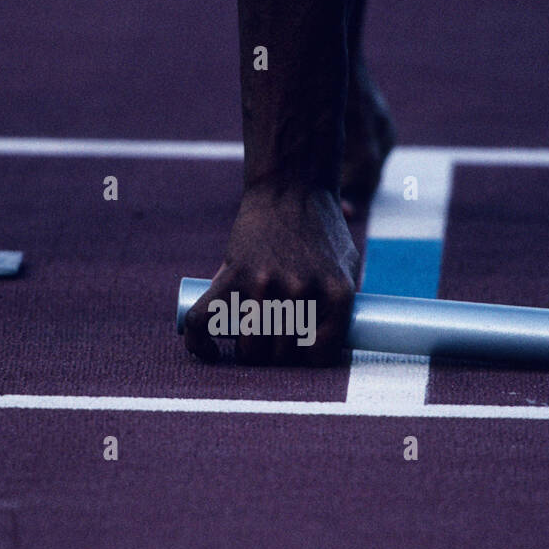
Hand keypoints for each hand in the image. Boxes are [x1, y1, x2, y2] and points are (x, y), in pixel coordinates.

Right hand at [183, 187, 358, 364]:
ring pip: (249, 347)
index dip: (307, 361)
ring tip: (249, 347)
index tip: (300, 356)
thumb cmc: (321, 230)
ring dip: (248, 354)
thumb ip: (338, 305)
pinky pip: (207, 321)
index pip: (319, 355)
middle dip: (276, 358)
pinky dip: (202, 344)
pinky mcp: (232, 273)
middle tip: (273, 347)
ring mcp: (265, 282)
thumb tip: (329, 345)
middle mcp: (302, 291)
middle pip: (282, 355)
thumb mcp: (346, 266)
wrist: (291, 187)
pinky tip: (211, 353)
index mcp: (336, 292)